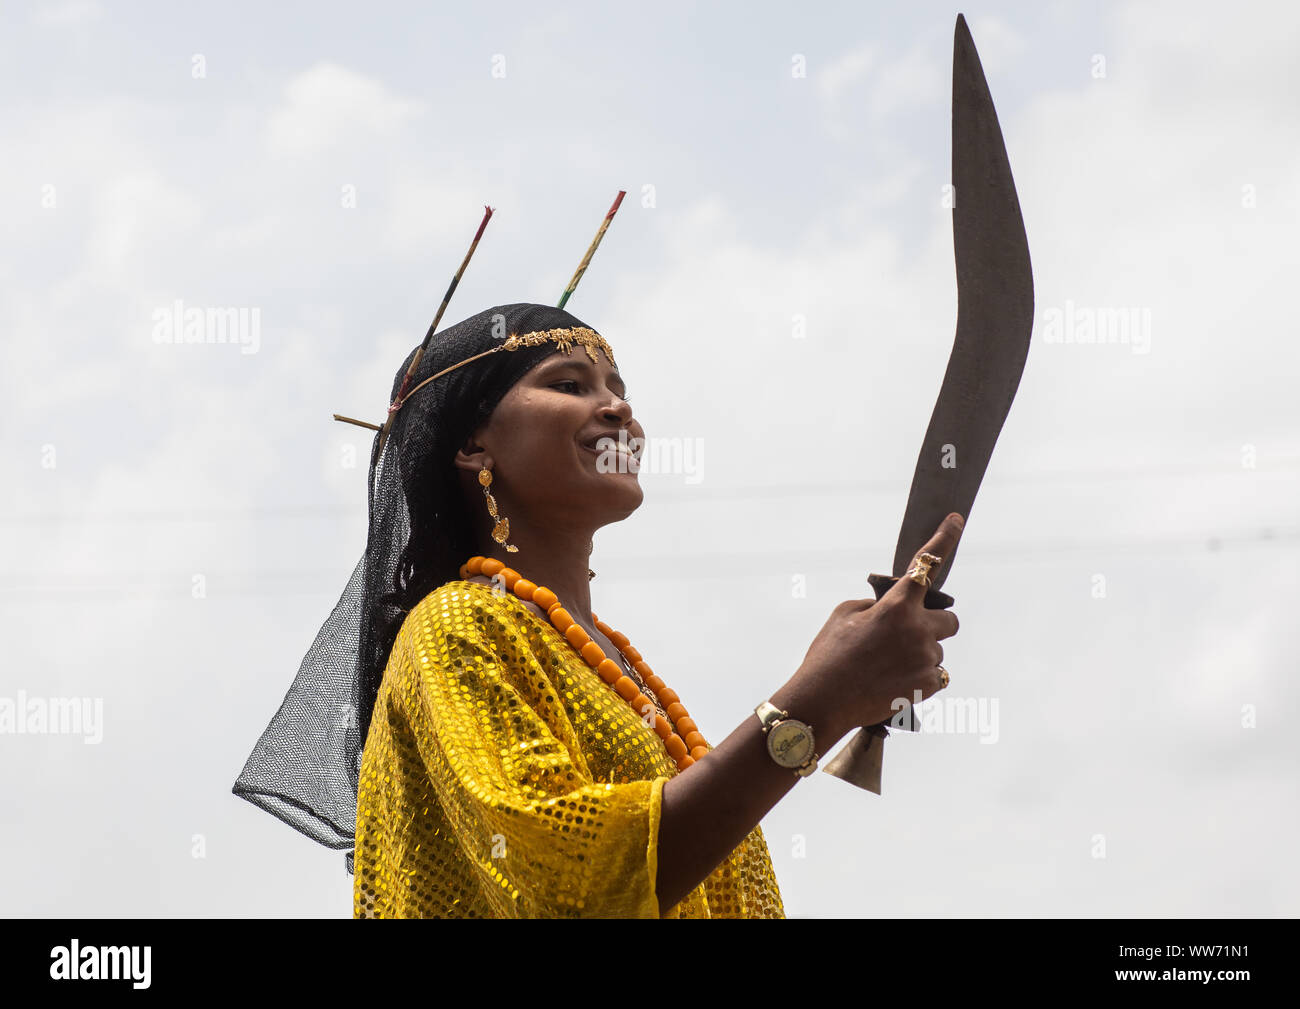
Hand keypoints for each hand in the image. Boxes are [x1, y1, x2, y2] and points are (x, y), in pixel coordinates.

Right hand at [791, 514, 963, 736]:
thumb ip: (877, 604)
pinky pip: (936, 674)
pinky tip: (894, 680)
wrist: (824, 701)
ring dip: (920, 653)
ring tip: (887, 666)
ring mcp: (925, 660)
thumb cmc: (829, 654)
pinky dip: (920, 675)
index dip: (944, 539)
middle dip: (932, 623)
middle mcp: (918, 630)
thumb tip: (895, 608)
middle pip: (948, 619)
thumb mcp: (844, 614)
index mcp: (896, 605)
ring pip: (937, 650)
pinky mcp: (927, 686)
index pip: (927, 564)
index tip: (955, 520)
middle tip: (906, 634)